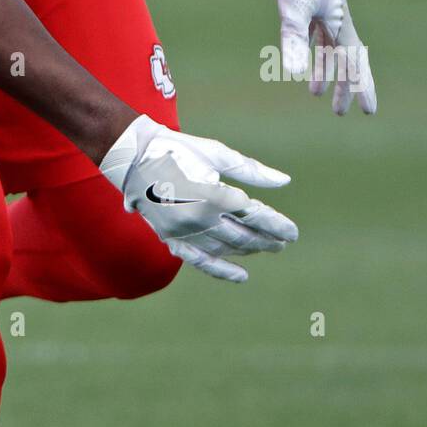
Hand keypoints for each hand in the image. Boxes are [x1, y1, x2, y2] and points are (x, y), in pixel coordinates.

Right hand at [99, 114, 297, 281]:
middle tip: (285, 241)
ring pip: (225, 249)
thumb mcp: (216, 153)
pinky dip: (221, 270)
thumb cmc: (178, 150)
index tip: (292, 231)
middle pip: (243, 236)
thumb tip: (285, 181)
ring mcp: (183, 232)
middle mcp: (199, 219)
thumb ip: (251, 170)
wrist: (134, 157)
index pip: (254, 216)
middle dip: (267, 239)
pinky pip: (199, 260)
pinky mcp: (171, 238)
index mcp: (212, 195)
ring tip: (266, 248)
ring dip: (249, 250)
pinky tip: (241, 276)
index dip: (276, 224)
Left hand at [261, 0, 376, 115]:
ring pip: (329, 49)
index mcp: (339, 22)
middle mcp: (336, 18)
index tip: (367, 111)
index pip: (355, 63)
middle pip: (345, 60)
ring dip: (325, 71)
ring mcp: (325, 10)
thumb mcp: (291, 9)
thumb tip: (293, 71)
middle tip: (338, 112)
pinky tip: (304, 60)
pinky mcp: (310, 3)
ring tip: (315, 93)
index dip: (361, 88)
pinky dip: (312, 50)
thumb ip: (292, 40)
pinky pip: (316, 35)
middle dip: (343, 87)